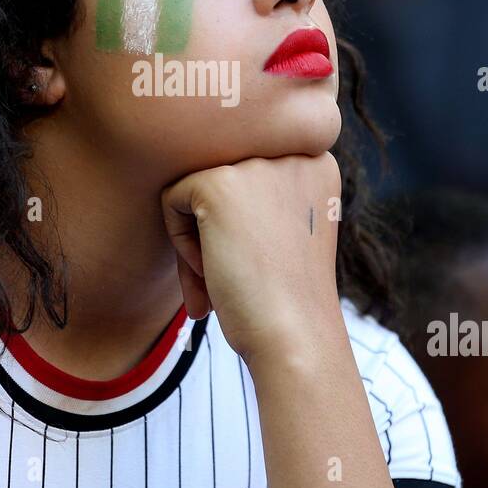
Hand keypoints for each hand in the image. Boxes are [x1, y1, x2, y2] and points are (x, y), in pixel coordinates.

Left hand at [160, 153, 341, 365]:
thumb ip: (261, 193)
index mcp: (315, 160)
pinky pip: (172, 199)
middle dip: (216, 230)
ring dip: (197, 238)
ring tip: (216, 280)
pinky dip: (180, 241)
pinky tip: (210, 272)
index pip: (249, 173)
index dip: (245, 223)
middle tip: (226, 277)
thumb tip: (199, 173)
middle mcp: (292, 151)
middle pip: (222, 176)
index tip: (258, 261)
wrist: (295, 336)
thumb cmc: (287, 297)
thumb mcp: (289, 227)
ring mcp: (255, 163)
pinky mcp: (217, 182)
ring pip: (196, 186)